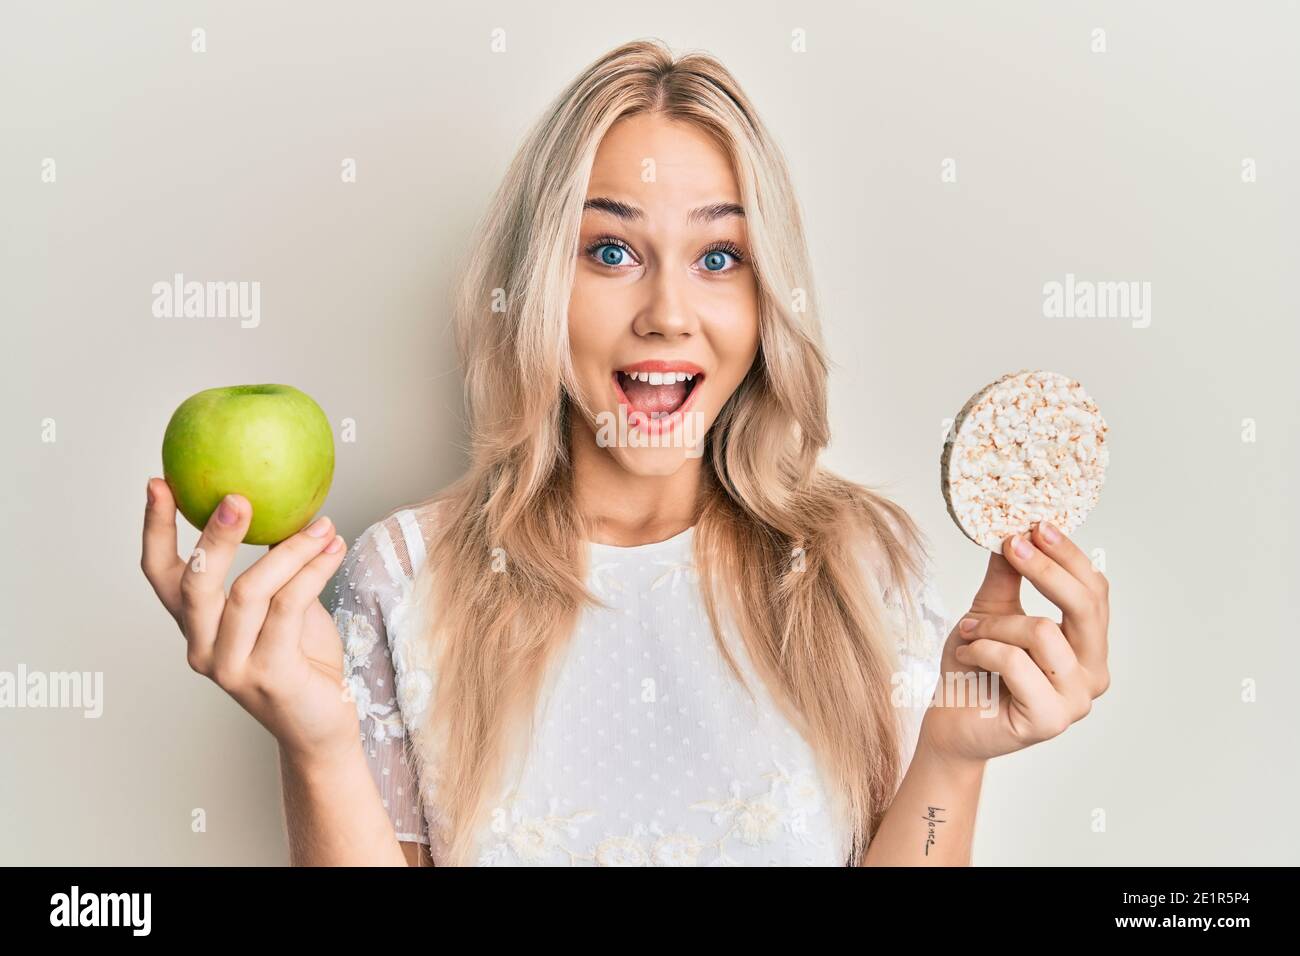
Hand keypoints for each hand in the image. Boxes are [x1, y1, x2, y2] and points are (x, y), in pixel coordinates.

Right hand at [140, 477, 360, 765]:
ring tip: (322, 524)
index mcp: (197, 627)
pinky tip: (333, 548)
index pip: (161, 576)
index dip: (155, 530)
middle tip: (238, 497)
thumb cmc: (302, 660)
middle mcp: (204, 648)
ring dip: (290, 550)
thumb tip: (284, 506)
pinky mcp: (270, 676)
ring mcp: (233, 666)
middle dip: (215, 536)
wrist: (323, 726)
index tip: (158, 483)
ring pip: (249, 593)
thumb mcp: (282, 606)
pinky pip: (289, 608)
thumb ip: (273, 570)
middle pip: (196, 584)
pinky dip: (313, 571)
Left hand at [917, 520, 1109, 764]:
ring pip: (1042, 631)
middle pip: (1085, 605)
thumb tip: (1015, 531)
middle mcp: (1093, 672)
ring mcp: (1076, 700)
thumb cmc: (973, 669)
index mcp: (1088, 644)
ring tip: (968, 630)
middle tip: (1013, 545)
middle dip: (1045, 569)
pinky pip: (1017, 663)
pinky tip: (967, 657)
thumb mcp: (989, 611)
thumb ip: (1007, 576)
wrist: (949, 721)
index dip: (1068, 556)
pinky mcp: (1051, 719)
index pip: (1095, 590)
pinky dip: (984, 650)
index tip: (1036, 527)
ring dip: (995, 624)